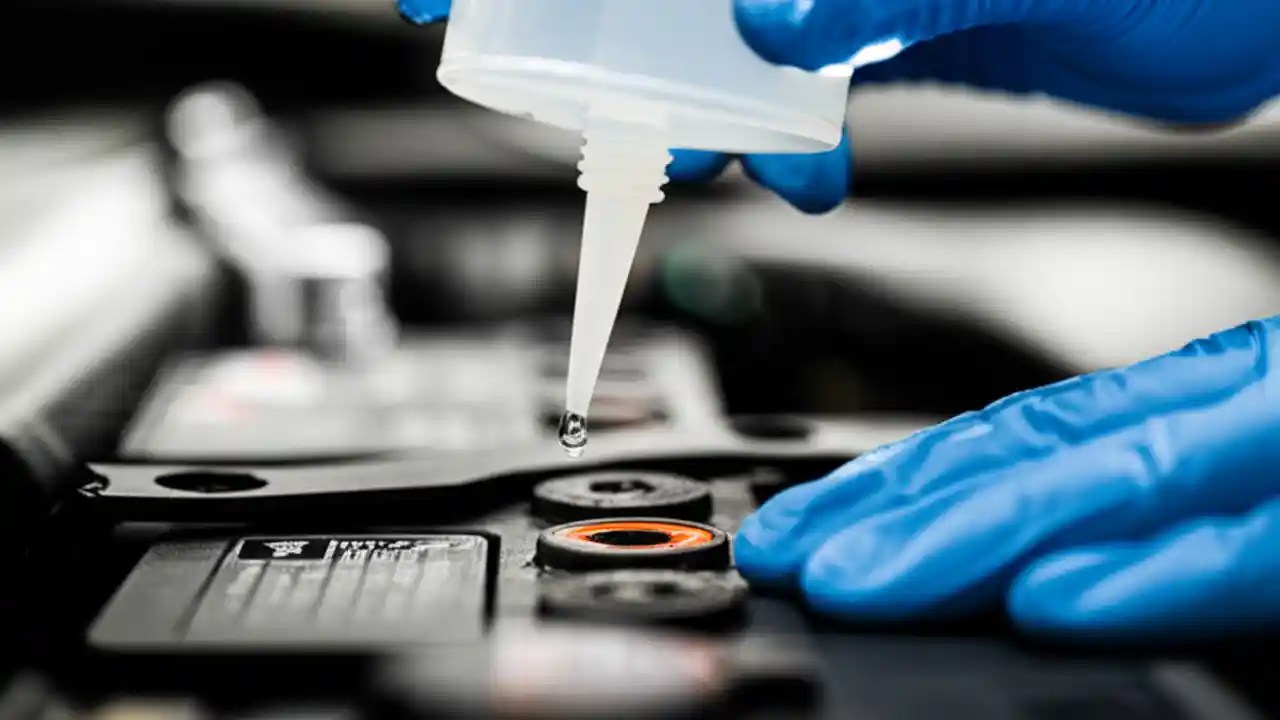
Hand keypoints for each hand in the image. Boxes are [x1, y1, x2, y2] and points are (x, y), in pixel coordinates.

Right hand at [401, 0, 1279, 212]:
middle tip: (583, 102)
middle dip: (599, 45)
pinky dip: (769, 141)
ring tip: (721, 146)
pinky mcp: (865, 34)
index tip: (436, 3)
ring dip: (686, 112)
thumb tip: (768, 21)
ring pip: (695, 42)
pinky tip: (802, 163)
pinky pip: (773, 92)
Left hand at [736, 317, 1279, 640]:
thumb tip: (1024, 566)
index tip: (802, 526)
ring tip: (855, 577)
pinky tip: (1045, 599)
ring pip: (1108, 484)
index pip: (1022, 438)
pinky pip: (1250, 546)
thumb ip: (1146, 505)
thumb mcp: (1243, 473)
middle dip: (896, 509)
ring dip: (970, 534)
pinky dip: (1147, 573)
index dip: (900, 480)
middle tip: (784, 557)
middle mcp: (1225, 410)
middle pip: (1034, 456)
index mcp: (1194, 403)